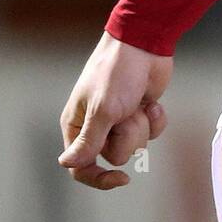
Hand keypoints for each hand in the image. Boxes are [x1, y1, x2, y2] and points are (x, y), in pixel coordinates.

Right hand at [58, 32, 172, 189]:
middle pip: (114, 156)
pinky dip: (155, 119)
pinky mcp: (141, 111)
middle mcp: (97, 125)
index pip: (80, 166)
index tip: (120, 178)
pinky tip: (151, 102)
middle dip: (127, 136)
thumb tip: (66, 165)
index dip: (98, 178)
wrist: (145, 43)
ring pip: (136, 145)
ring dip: (141, 125)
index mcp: (77, 125)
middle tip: (126, 112)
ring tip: (138, 103)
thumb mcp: (102, 110)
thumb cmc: (116, 71)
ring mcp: (120, 119)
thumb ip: (87, 142)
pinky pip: (152, 132)